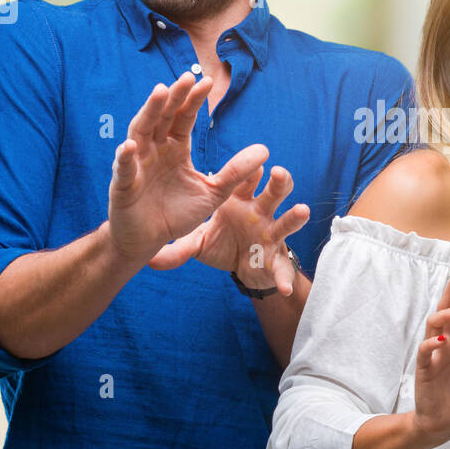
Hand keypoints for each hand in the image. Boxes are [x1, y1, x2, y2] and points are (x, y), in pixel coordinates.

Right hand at [107, 73, 268, 260]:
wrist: (150, 241)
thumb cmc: (177, 213)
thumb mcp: (214, 193)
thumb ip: (236, 172)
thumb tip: (265, 150)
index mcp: (175, 148)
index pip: (184, 118)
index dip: (194, 100)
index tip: (208, 82)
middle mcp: (154, 149)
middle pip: (163, 117)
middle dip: (174, 97)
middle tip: (187, 77)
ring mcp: (136, 164)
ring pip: (140, 132)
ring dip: (149, 112)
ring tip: (160, 92)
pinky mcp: (122, 186)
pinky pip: (123, 169)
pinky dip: (125, 158)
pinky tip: (129, 146)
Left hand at [147, 164, 310, 294]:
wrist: (241, 266)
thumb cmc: (222, 242)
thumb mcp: (198, 242)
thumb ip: (178, 246)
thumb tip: (148, 257)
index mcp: (239, 201)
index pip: (246, 180)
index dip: (251, 170)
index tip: (255, 161)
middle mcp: (260, 212)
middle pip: (274, 192)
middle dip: (279, 182)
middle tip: (277, 173)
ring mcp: (272, 233)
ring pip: (288, 221)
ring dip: (294, 217)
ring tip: (301, 211)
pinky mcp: (277, 258)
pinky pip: (282, 268)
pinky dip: (283, 278)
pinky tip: (283, 287)